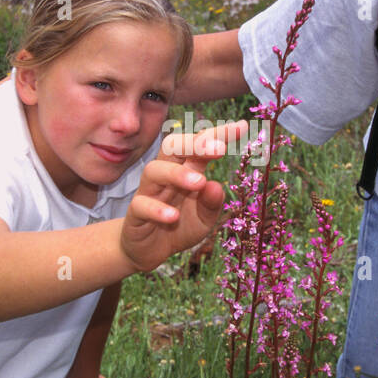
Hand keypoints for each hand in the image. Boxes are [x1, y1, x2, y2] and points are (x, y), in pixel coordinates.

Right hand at [119, 121, 243, 272]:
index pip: (200, 145)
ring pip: (154, 170)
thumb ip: (212, 204)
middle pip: (172, 146)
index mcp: (187, 170)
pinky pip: (142, 205)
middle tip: (218, 148)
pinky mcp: (135, 213)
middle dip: (194, 143)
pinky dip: (157, 209)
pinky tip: (173, 217)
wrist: (150, 250)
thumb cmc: (179, 226)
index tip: (241, 127)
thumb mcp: (204, 219)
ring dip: (177, 174)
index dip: (219, 135)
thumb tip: (216, 185)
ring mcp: (149, 192)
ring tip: (199, 182)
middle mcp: (166, 175)